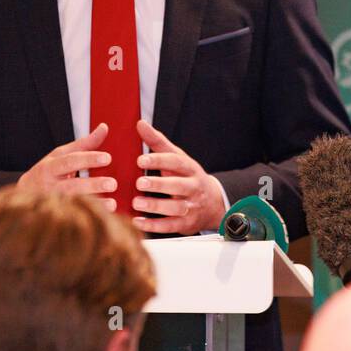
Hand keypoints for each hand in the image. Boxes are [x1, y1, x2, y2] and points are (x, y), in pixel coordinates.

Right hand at [17, 122, 116, 211]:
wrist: (24, 195)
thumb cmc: (48, 172)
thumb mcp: (61, 155)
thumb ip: (84, 144)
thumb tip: (104, 127)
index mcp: (50, 168)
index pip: (69, 161)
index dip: (88, 159)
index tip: (108, 158)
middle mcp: (49, 187)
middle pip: (71, 186)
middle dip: (92, 185)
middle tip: (113, 183)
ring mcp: (51, 205)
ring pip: (72, 205)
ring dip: (93, 205)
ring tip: (112, 203)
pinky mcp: (55, 219)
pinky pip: (73, 220)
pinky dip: (88, 218)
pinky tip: (103, 217)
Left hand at [132, 119, 227, 234]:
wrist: (213, 203)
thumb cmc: (188, 176)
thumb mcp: (177, 157)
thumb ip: (158, 142)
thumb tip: (140, 124)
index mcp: (189, 168)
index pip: (176, 162)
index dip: (159, 160)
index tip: (140, 159)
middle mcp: (192, 187)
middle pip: (178, 186)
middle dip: (159, 185)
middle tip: (140, 182)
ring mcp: (191, 207)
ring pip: (176, 208)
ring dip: (156, 206)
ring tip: (137, 202)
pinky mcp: (185, 224)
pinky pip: (170, 226)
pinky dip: (154, 225)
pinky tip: (138, 221)